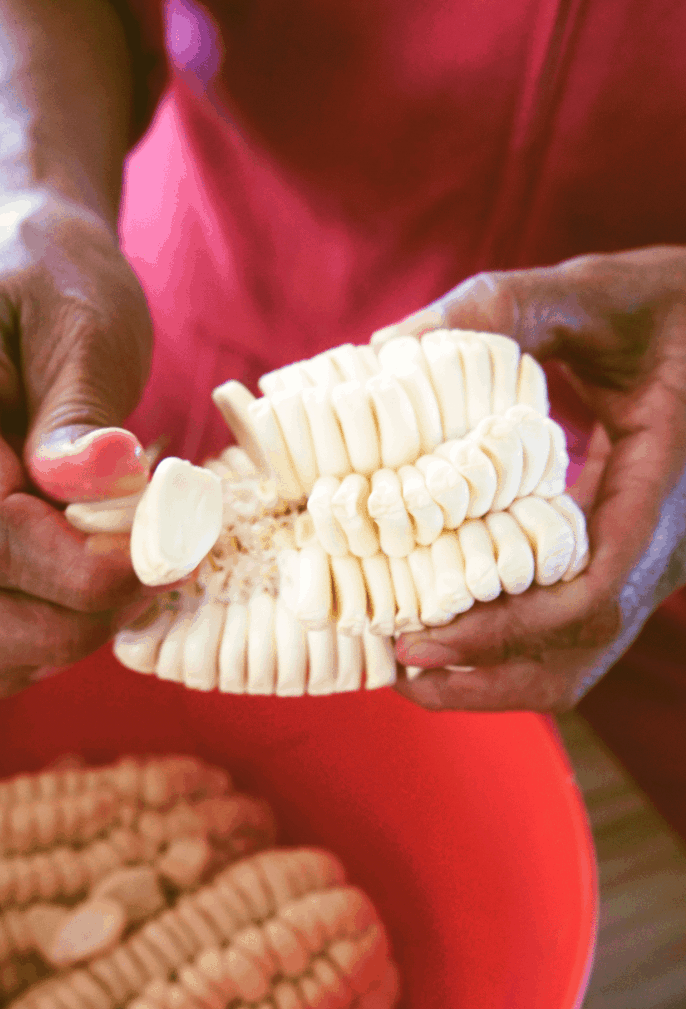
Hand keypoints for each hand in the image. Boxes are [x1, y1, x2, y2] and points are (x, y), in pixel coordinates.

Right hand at [0, 191, 155, 696]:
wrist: (23, 283)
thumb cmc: (54, 289)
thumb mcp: (82, 324)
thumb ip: (81, 411)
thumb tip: (109, 479)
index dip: (82, 570)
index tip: (166, 559)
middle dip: (66, 622)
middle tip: (152, 585)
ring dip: (50, 641)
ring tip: (126, 587)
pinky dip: (32, 644)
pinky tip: (88, 599)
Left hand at [371, 246, 685, 711]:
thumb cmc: (673, 307)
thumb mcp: (599, 291)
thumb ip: (504, 308)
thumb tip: (389, 347)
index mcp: (666, 486)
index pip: (594, 593)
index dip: (508, 629)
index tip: (424, 634)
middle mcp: (666, 547)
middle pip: (581, 655)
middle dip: (484, 674)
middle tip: (396, 661)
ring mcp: (649, 568)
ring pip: (579, 664)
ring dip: (492, 679)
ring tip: (408, 664)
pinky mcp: (625, 569)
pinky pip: (571, 638)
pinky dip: (506, 651)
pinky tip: (442, 627)